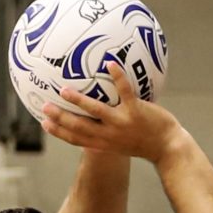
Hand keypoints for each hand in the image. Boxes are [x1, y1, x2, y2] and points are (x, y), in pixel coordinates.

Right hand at [40, 60, 183, 160]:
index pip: (77, 139)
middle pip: (79, 126)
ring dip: (79, 101)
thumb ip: (109, 133)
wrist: (169, 149)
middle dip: (60, 117)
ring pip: (96, 110)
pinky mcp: (136, 112)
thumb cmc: (146, 143)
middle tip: (44, 107)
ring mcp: (122, 123)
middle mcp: (109, 135)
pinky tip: (110, 64)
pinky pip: (124, 91)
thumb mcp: (123, 143)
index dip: (59, 132)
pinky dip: (117, 77)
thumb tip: (99, 118)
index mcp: (104, 144)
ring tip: (64, 90)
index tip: (45, 124)